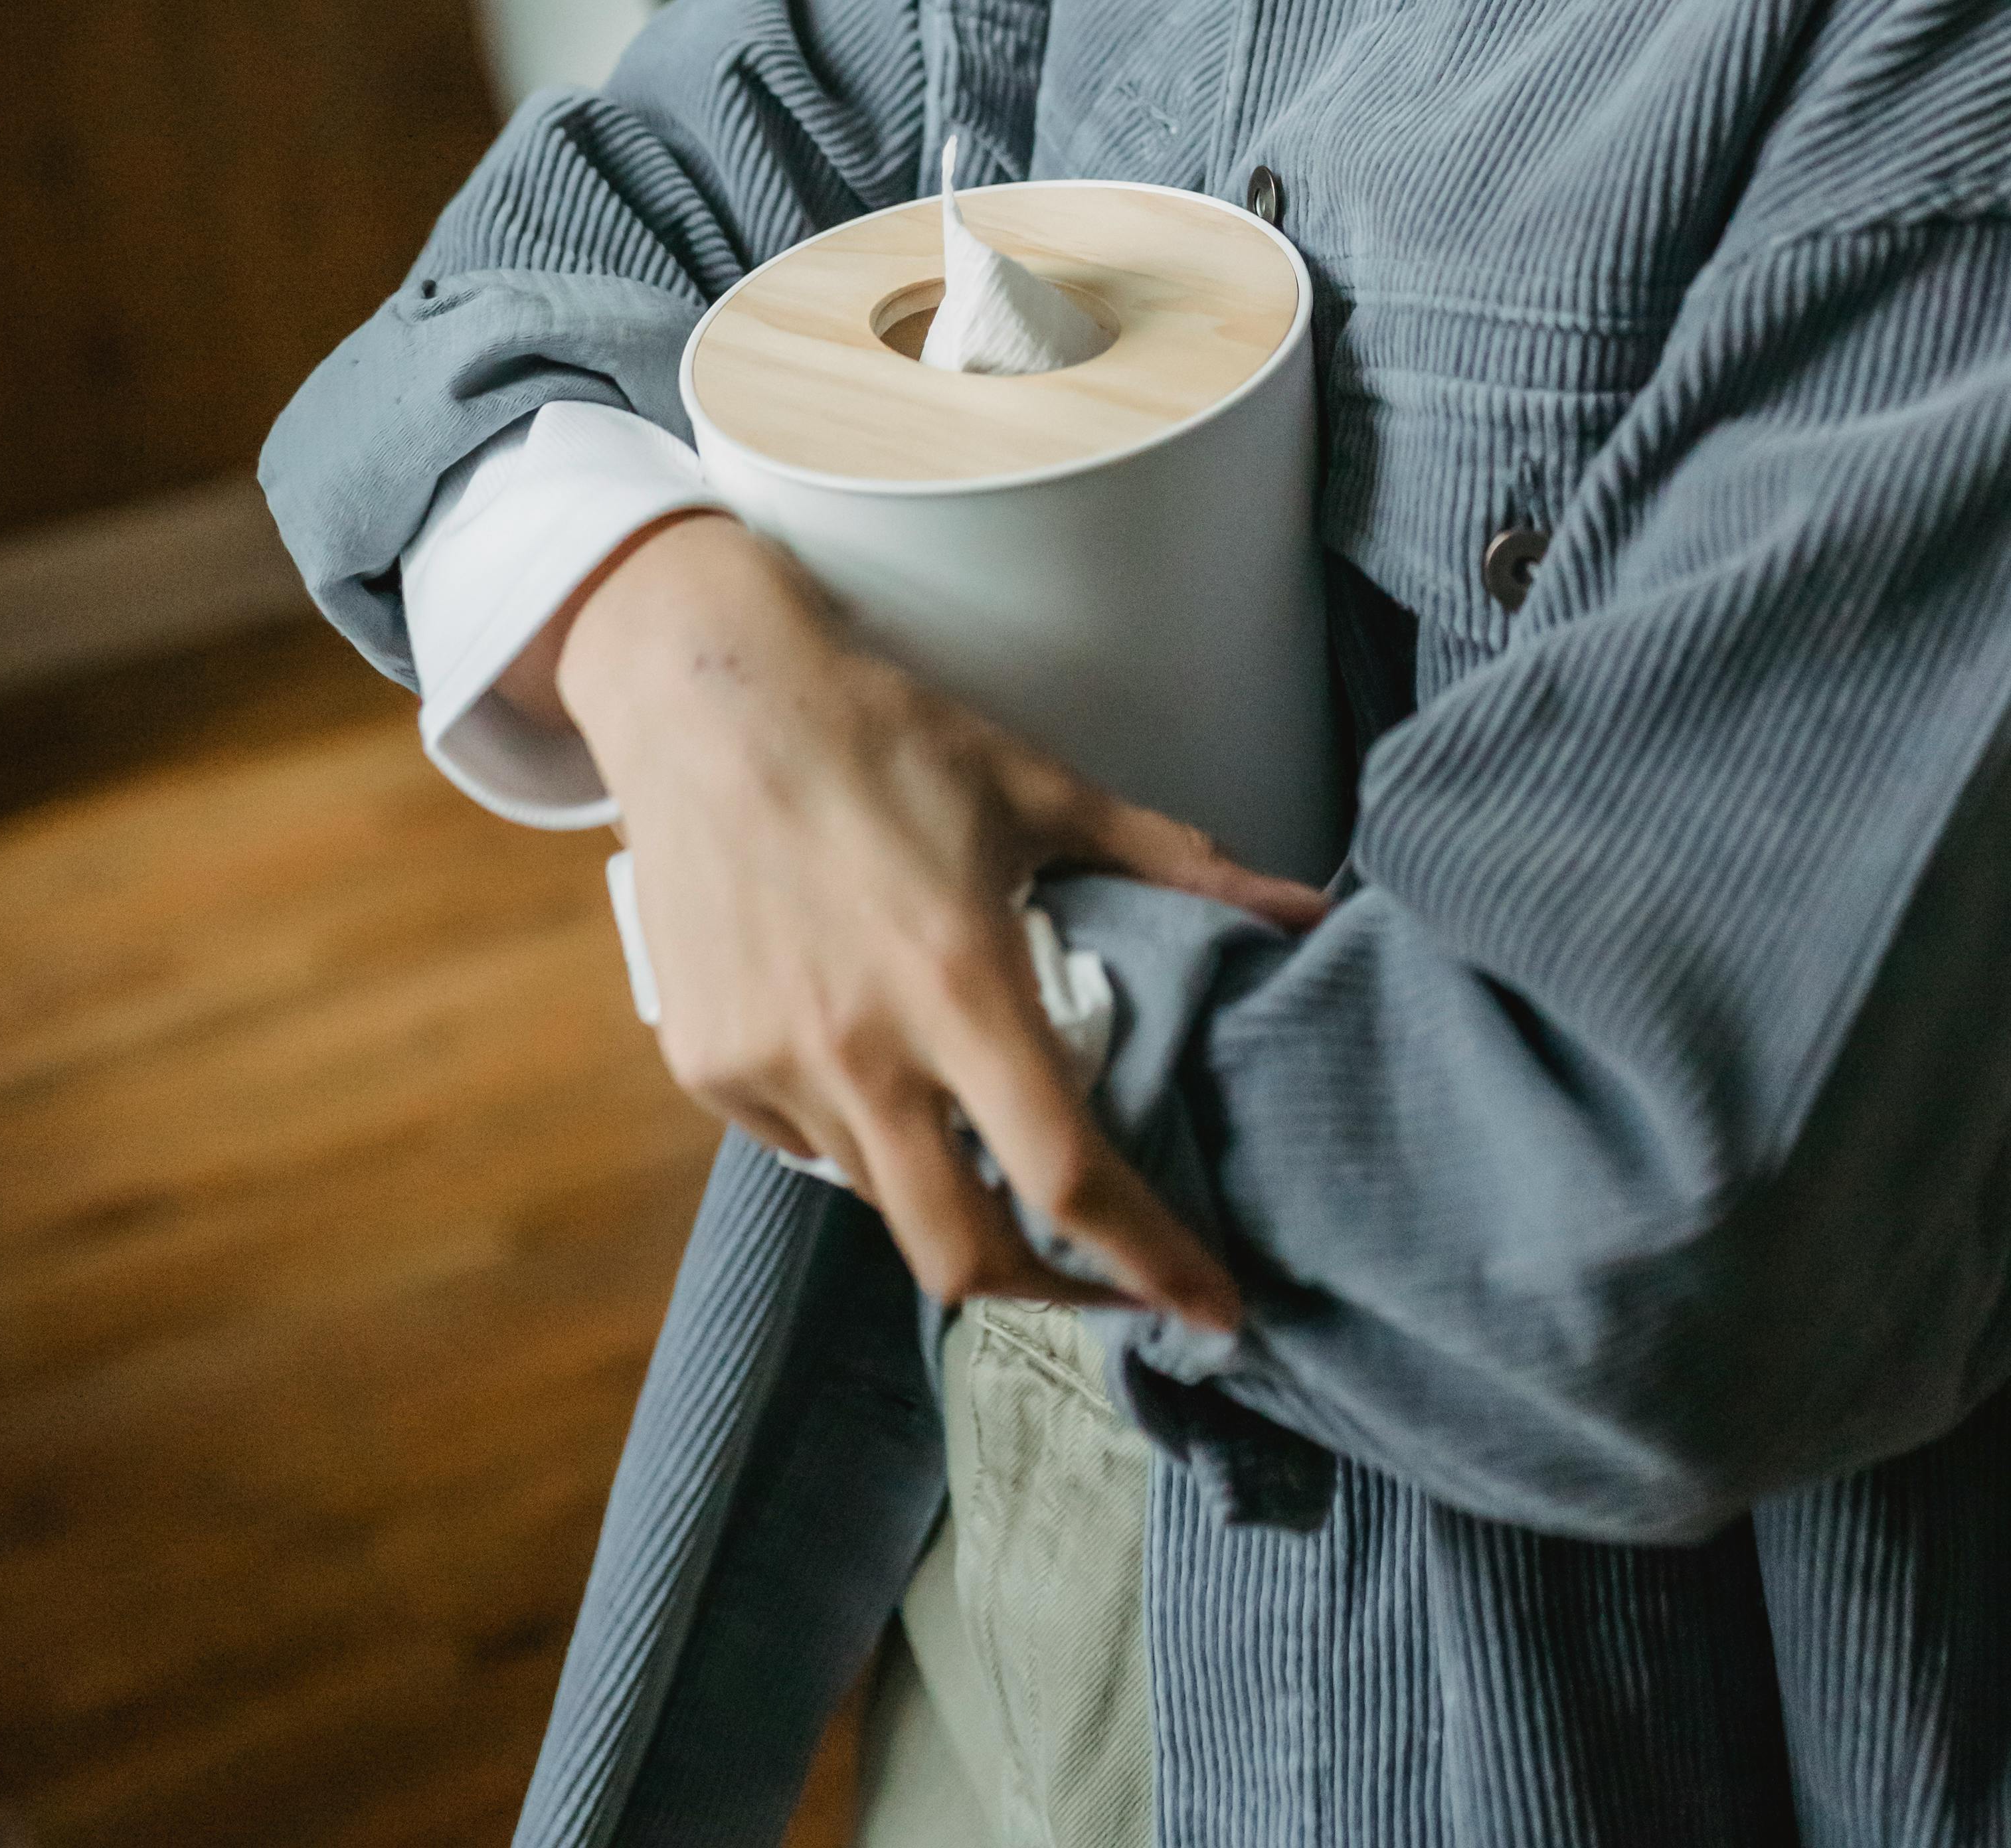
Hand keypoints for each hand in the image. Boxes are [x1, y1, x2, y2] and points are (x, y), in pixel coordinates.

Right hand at [552, 515, 1326, 1329]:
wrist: (707, 699)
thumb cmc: (886, 736)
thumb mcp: (1039, 791)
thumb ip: (1174, 863)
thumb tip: (1303, 909)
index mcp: (958, 984)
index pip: (1069, 1175)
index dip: (1152, 1261)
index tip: (1213, 1310)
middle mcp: (861, 1050)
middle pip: (962, 1255)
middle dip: (1049, 1294)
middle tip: (1104, 1277)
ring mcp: (771, 1069)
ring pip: (883, 1200)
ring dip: (950, 1194)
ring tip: (980, 1131)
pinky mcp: (707, 1068)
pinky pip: (805, 1145)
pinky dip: (860, 1133)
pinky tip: (873, 1059)